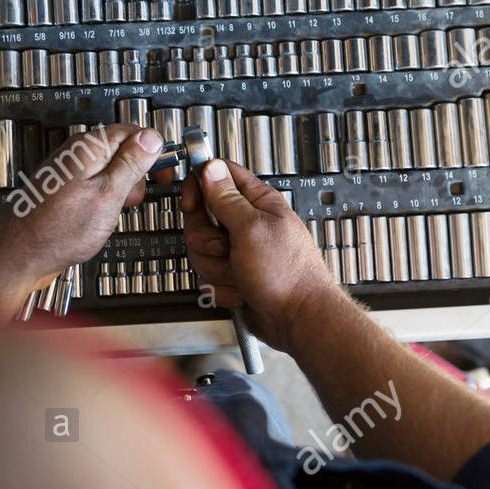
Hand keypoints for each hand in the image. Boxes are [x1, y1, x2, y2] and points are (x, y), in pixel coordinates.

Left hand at [0, 124, 166, 291]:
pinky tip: (97, 220)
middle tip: (132, 199)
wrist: (19, 257)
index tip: (163, 172)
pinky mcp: (63, 192)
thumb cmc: (56, 230)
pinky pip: (94, 189)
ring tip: (111, 214)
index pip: (133, 132)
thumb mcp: (108, 196)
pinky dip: (103, 203)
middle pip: (121, 152)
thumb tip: (150, 139)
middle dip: (135, 176)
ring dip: (119, 192)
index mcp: (87, 148)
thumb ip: (130, 164)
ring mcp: (67, 174)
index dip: (153, 152)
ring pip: (108, 173)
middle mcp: (75, 155)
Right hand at [182, 159, 347, 352]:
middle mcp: (247, 224)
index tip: (192, 204)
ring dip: (217, 269)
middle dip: (207, 240)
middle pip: (201, 219)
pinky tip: (243, 291)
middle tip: (225, 249)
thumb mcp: (252, 229)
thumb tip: (211, 169)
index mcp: (257, 203)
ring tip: (241, 274)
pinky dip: (223, 289)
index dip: (199, 187)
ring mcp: (240, 252)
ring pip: (202, 252)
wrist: (297, 320)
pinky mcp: (234, 276)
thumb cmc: (288, 274)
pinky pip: (209, 277)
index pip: (218, 177)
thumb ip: (227, 199)